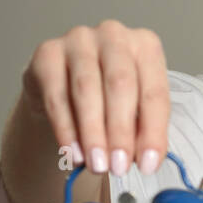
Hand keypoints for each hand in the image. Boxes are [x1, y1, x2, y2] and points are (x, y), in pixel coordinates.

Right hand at [20, 19, 169, 177]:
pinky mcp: (47, 53)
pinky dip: (65, 129)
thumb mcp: (134, 111)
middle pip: (120, 85)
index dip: (153, 132)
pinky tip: (72, 153)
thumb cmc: (108, 97)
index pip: (154, 93)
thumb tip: (146, 161)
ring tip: (96, 164)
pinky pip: (56, 95)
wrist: (64, 86)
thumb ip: (143, 132)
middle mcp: (114, 35)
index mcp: (146, 47)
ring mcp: (79, 39)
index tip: (148, 165)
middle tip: (118, 167)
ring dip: (92, 133)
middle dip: (120, 132)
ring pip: (86, 89)